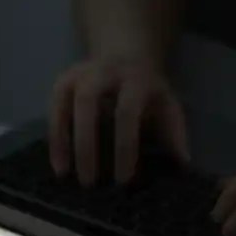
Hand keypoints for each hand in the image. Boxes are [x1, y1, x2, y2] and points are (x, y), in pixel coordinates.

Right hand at [49, 55, 189, 185]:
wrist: (128, 54)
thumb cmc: (149, 90)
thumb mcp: (168, 105)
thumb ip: (175, 132)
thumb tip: (182, 163)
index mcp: (135, 80)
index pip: (126, 113)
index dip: (124, 146)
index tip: (123, 179)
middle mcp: (104, 72)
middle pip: (87, 103)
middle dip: (85, 144)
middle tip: (89, 181)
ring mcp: (80, 73)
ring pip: (64, 102)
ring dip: (62, 139)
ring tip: (65, 175)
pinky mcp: (64, 80)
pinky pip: (53, 108)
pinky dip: (54, 137)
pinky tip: (59, 164)